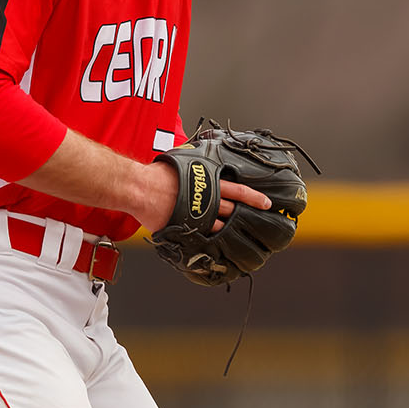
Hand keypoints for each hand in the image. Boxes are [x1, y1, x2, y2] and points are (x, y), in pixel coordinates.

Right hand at [136, 162, 270, 232]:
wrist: (141, 188)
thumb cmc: (158, 173)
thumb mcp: (184, 161)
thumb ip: (197, 166)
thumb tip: (203, 163)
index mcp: (209, 183)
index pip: (239, 191)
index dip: (254, 198)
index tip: (267, 203)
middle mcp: (207, 200)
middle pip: (233, 211)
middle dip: (247, 218)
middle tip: (260, 223)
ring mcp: (198, 217)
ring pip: (220, 227)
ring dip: (229, 232)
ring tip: (239, 238)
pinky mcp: (186, 229)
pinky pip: (203, 237)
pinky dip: (211, 241)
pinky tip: (217, 246)